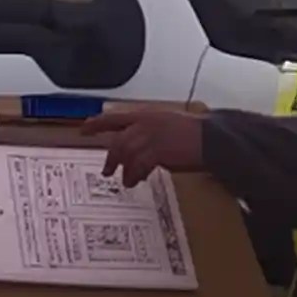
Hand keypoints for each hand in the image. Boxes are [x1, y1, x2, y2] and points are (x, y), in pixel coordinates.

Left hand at [80, 109, 205, 186]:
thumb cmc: (194, 134)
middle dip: (111, 157)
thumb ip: (148, 134)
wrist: (212, 138)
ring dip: (125, 170)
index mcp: (146, 114)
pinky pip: (139, 165)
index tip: (84, 129)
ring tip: (127, 181)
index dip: (97, 123)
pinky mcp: (158, 150)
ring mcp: (151, 136)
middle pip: (119, 141)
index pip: (115, 117)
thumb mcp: (167, 125)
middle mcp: (145, 123)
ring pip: (127, 155)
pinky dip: (135, 174)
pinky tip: (137, 180)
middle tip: (107, 170)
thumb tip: (136, 152)